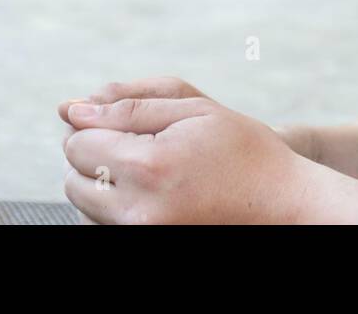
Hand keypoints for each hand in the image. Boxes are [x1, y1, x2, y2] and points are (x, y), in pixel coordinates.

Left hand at [59, 82, 307, 223]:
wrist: (286, 207)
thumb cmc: (245, 151)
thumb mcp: (194, 110)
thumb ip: (128, 106)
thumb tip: (71, 109)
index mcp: (149, 167)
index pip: (78, 143)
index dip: (97, 126)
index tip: (130, 125)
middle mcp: (138, 212)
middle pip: (73, 179)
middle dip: (97, 157)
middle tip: (143, 148)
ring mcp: (140, 238)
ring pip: (84, 207)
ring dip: (104, 185)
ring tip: (154, 174)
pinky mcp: (145, 250)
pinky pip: (102, 229)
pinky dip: (115, 211)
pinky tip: (153, 197)